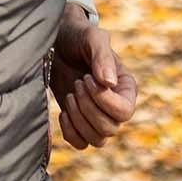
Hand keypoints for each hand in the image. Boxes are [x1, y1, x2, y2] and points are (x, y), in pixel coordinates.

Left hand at [50, 6, 138, 149]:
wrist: (55, 42)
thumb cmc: (77, 37)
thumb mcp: (92, 38)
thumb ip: (102, 57)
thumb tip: (109, 84)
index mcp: (126, 87)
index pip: (125, 111)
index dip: (103, 100)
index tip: (86, 78)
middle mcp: (116, 106)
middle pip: (110, 128)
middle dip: (87, 108)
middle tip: (76, 82)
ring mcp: (97, 116)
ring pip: (97, 139)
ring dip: (78, 119)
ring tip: (71, 93)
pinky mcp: (79, 123)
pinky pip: (81, 143)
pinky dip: (70, 131)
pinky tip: (63, 111)